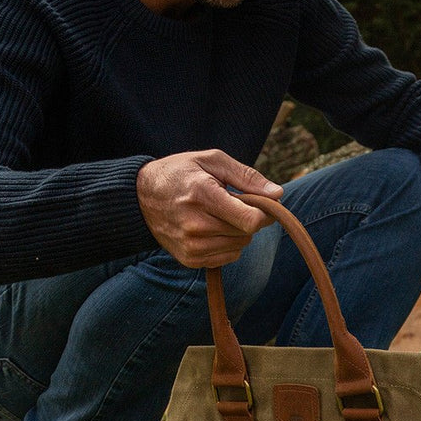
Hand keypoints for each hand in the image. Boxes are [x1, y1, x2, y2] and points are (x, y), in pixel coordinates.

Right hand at [136, 149, 283, 266]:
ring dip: (238, 233)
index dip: (264, 214)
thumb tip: (278, 194)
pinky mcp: (190, 260)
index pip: (250, 220)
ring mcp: (192, 246)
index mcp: (203, 196)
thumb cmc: (181, 173)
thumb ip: (247, 177)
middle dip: (248, 219)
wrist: (141, 197)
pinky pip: (227, 257)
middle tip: (232, 204)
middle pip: (247, 234)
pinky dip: (227, 244)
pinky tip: (211, 229)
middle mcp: (196, 225)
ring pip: (239, 247)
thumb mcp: (212, 161)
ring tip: (218, 215)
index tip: (261, 204)